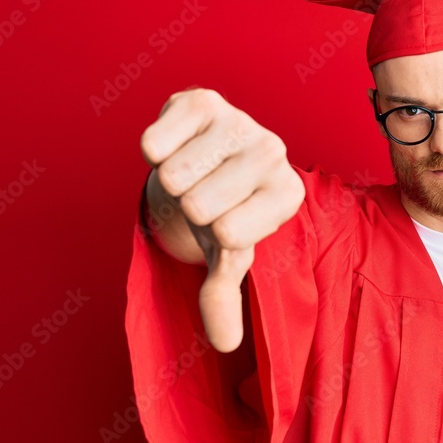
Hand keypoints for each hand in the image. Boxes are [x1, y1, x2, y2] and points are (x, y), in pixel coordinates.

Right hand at [140, 88, 304, 351]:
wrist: (200, 162)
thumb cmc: (219, 213)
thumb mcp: (224, 255)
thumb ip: (224, 296)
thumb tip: (225, 343)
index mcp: (289, 194)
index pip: (229, 233)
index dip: (212, 236)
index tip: (224, 223)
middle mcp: (275, 151)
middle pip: (198, 204)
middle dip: (189, 207)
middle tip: (203, 196)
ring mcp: (240, 120)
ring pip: (174, 174)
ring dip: (171, 180)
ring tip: (193, 173)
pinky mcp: (202, 99)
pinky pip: (153, 143)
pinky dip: (154, 152)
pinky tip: (178, 146)